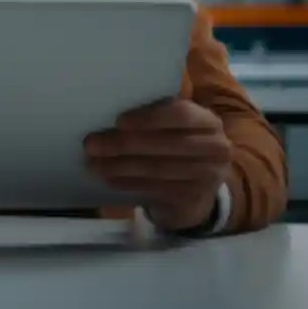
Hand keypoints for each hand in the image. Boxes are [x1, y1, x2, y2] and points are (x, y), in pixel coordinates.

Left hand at [84, 98, 232, 231]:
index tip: (119, 121)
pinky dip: (128, 183)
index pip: (181, 114)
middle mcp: (216, 148)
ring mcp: (207, 176)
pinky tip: (109, 179)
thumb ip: (155, 116)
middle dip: (124, 144)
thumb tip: (110, 110)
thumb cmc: (177, 146)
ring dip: (120, 166)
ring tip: (94, 163)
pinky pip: (155, 189)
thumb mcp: (176, 128)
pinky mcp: (193, 198)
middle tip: (92, 144)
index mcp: (209, 122)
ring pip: (157, 169)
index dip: (149, 118)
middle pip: (165, 144)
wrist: (199, 190)